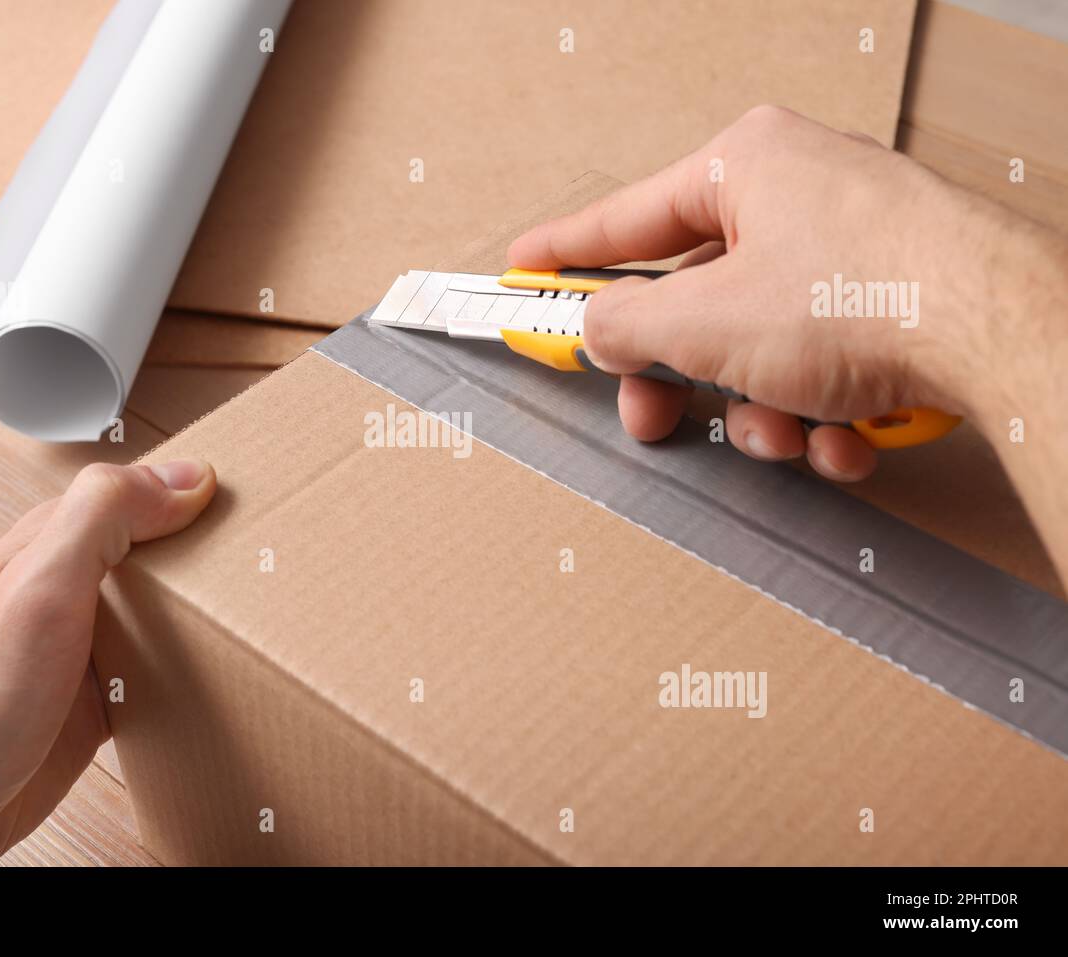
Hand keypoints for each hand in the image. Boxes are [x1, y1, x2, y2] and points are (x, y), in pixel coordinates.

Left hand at [0, 459, 215, 864]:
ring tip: (249, 608)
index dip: (182, 487)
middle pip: (147, 550)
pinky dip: (184, 669)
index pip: (126, 492)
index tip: (240, 496)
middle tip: (257, 551)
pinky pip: (152, 670)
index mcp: (45, 548)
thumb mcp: (39, 587)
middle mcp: (62, 592)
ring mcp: (76, 649)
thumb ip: (102, 518)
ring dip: (196, 610)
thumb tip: (180, 477)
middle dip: (199, 548)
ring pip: (154, 611)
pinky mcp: (91, 702)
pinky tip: (207, 676)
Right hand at [509, 105, 1024, 481]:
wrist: (1001, 332)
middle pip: (696, 302)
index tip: (525, 275)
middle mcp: (799, 197)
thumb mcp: (706, 322)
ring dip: (760, 412)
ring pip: (759, 350)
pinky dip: (820, 416)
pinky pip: (820, 367)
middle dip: (682, 379)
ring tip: (786, 433)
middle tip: (652, 418)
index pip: (625, 218)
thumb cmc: (868, 294)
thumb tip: (591, 331)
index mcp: (744, 168)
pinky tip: (843, 439)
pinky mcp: (895, 303)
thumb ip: (625, 328)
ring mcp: (851, 251)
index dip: (565, 255)